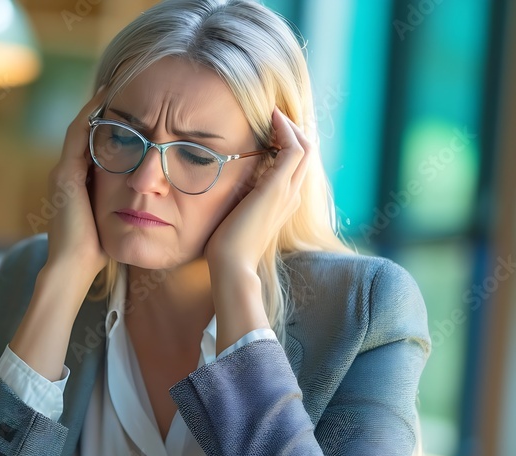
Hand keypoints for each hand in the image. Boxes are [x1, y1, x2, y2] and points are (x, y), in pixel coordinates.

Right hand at [44, 85, 109, 285]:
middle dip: (101, 110)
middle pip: (85, 132)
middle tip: (120, 86)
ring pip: (80, 128)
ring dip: (96, 106)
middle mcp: (66, 174)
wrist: (74, 267)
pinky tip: (106, 98)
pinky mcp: (64, 174)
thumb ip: (122, 203)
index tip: (129, 108)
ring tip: (114, 85)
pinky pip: (78, 134)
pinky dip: (91, 115)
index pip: (93, 145)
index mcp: (76, 185)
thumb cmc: (97, 252)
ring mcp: (62, 172)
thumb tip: (148, 194)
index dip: (109, 125)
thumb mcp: (113, 220)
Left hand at [205, 107, 309, 275]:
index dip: (289, 142)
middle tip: (276, 114)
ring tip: (274, 113)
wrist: (231, 263)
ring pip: (305, 147)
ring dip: (291, 126)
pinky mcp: (278, 188)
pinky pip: (293, 150)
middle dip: (294, 129)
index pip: (296, 164)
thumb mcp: (238, 214)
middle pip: (307, 152)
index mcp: (284, 201)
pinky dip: (286, 131)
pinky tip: (272, 119)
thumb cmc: (228, 244)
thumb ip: (243, 198)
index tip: (271, 127)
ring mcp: (288, 191)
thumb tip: (232, 184)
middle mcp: (291, 194)